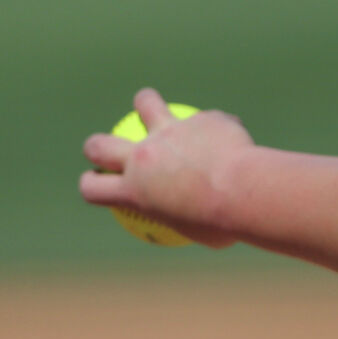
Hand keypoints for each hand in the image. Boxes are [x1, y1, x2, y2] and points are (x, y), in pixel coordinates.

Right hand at [79, 88, 249, 247]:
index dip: (92, 184)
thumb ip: (191, 221)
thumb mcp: (206, 236)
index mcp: (136, 192)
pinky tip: (228, 131)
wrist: (245, 193)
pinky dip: (214, 125)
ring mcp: (170, 133)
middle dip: (97, 146)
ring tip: (149, 102)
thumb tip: (198, 227)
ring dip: (146, 103)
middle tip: (106, 148)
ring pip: (146, 104)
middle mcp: (143, 157)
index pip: (94, 188)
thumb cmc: (228, 224)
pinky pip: (207, 119)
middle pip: (100, 144)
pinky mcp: (199, 120)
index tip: (99, 182)